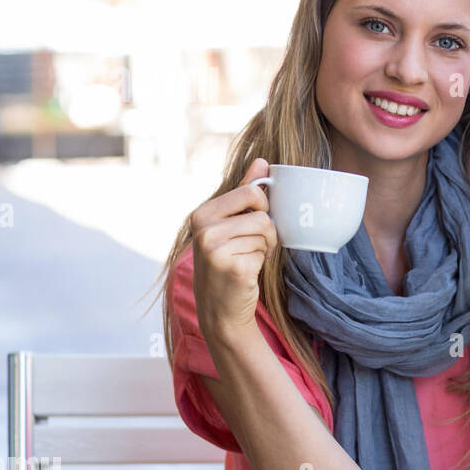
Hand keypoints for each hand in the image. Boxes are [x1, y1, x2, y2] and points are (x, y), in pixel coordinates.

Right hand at [190, 158, 278, 343]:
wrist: (219, 309)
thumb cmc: (228, 262)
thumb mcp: (231, 224)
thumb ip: (245, 192)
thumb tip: (261, 160)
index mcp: (202, 213)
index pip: (250, 192)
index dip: (261, 208)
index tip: (252, 224)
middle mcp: (203, 229)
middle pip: (261, 212)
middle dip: (267, 229)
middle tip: (254, 244)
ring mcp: (214, 249)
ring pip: (266, 232)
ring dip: (264, 248)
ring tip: (247, 259)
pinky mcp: (231, 267)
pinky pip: (264, 252)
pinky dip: (261, 262)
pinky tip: (246, 272)